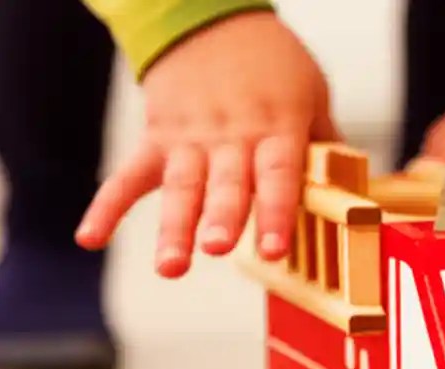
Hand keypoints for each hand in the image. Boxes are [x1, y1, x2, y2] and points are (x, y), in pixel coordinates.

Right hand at [76, 11, 339, 277]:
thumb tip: (354, 191)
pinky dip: (107, 207)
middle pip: (225, 183)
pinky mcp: (156, 138)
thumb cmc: (271, 64)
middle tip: (215, 248)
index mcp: (276, 128)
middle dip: (220, 217)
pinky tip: (91, 238)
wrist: (210, 20)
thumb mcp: (312, 95)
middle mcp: (231, 136)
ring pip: (180, 187)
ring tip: (170, 267)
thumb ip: (325, 145)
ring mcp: (190, 138)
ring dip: (173, 228)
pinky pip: (129, 175)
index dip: (276, 212)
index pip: (278, 175)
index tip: (273, 248)